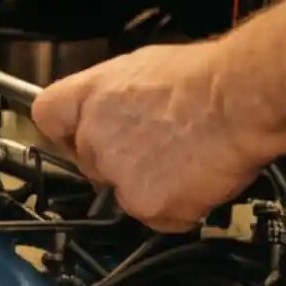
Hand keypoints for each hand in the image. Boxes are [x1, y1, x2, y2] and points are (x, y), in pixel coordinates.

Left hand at [30, 42, 267, 231]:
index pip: (48, 116)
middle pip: (90, 161)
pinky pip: (158, 217)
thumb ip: (117, 96)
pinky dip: (179, 208)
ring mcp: (116, 174)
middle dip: (120, 162)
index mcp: (89, 96)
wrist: (238, 99)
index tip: (81, 136)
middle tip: (159, 149)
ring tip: (186, 161)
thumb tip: (121, 111)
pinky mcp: (144, 205)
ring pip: (124, 193)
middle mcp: (92, 137)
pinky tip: (198, 180)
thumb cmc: (204, 76)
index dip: (65, 130)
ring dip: (150, 186)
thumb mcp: (144, 67)